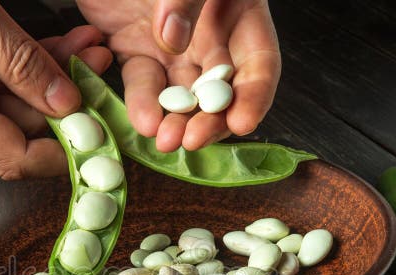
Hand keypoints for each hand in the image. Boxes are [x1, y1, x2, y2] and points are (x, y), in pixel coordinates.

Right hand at [0, 0, 111, 179]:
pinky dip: (14, 73)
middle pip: (15, 131)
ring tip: (85, 47)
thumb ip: (21, 61)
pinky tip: (47, 50)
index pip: (17, 158)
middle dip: (63, 99)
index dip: (66, 151)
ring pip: (3, 108)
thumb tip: (65, 104)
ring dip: (44, 81)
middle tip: (100, 62)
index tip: (102, 132)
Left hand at [76, 0, 279, 151]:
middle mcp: (211, 35)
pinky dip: (141, 105)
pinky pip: (142, 85)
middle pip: (219, 90)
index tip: (242, 123)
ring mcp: (174, 47)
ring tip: (164, 141)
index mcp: (239, 12)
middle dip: (209, 120)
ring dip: (175, 122)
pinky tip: (141, 121)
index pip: (259, 63)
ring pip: (181, 96)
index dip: (254, 96)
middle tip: (192, 140)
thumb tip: (173, 39)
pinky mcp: (137, 51)